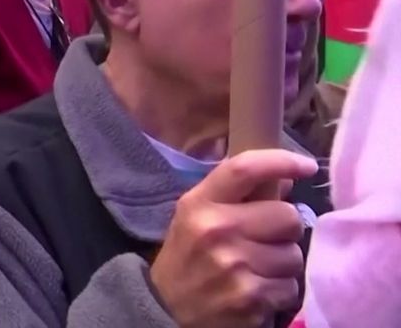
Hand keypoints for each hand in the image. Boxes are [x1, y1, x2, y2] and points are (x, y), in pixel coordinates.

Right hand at [150, 149, 317, 327]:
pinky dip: (279, 291)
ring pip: (294, 255)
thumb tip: (285, 179)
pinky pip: (290, 287)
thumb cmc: (187, 256)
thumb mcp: (197, 217)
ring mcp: (234, 266)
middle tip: (265, 239)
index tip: (307, 166)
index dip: (282, 161)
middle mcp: (216, 230)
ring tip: (257, 269)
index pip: (245, 168)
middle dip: (284, 229)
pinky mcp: (251, 299)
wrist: (164, 309)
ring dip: (282, 264)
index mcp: (201, 204)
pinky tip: (256, 291)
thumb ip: (237, 195)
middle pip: (287, 216)